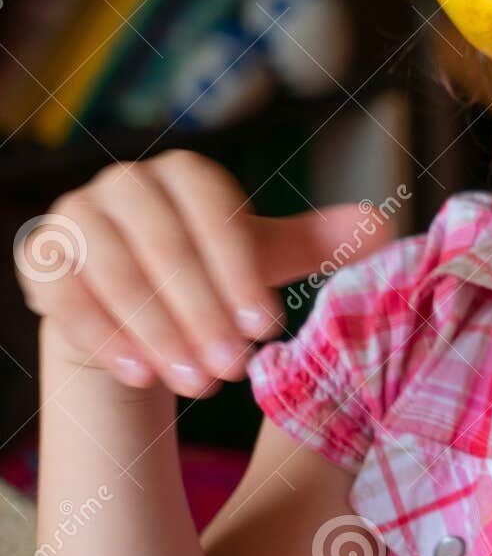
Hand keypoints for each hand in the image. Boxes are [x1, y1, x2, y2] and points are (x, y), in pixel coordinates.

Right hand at [18, 150, 394, 396]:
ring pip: (117, 277)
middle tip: (234, 369)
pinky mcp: (43, 258)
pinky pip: (70, 300)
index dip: (241, 273)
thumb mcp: (262, 254)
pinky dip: (107, 338)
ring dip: (159, 333)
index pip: (215, 216)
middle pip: (166, 250)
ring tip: (198, 383)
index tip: (269, 328)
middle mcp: (126, 184)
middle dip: (203, 314)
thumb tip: (383, 227)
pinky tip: (142, 376)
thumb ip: (315, 241)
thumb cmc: (207, 267)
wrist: (129, 291)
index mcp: (185, 173)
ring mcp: (77, 218)